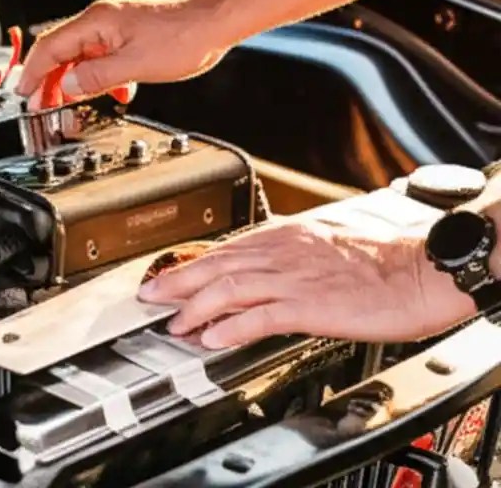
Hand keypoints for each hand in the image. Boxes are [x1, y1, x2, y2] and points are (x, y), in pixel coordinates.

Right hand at [14, 0, 230, 102]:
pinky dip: (100, 77)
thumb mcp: (134, 66)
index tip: (24, 93)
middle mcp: (101, 20)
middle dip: (50, 80)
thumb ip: (96, 78)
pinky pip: (102, 58)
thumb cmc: (182, 37)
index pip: (50, 47)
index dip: (33, 73)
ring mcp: (114, 27)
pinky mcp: (127, 35)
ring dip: (75, 81)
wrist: (214, 23)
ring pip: (81, 57)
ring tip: (73, 102)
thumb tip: (69, 86)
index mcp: (96, 22)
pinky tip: (115, 91)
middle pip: (61, 51)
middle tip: (43, 105)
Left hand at [137, 219, 477, 347]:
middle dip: (177, 281)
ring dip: (195, 307)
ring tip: (173, 324)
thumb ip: (296, 251)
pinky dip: (232, 326)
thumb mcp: (328, 241)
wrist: (423, 266)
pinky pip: (261, 316)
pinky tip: (213, 337)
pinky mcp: (311, 305)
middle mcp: (284, 252)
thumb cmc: (387, 256)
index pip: (228, 247)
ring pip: (229, 288)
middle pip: (216, 264)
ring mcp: (295, 278)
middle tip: (149, 296)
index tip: (169, 274)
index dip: (193, 263)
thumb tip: (274, 263)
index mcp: (288, 235)